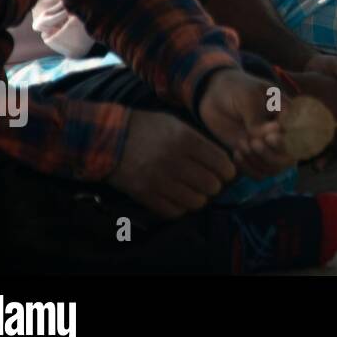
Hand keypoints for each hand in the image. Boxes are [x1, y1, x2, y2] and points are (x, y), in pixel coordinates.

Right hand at [107, 110, 235, 218]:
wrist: (109, 138)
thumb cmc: (147, 128)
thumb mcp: (176, 125)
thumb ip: (199, 141)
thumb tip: (223, 161)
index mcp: (185, 140)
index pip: (221, 163)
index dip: (228, 171)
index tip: (226, 173)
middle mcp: (174, 161)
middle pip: (211, 185)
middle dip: (214, 186)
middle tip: (210, 183)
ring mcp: (159, 180)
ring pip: (196, 201)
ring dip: (199, 198)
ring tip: (194, 191)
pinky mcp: (144, 195)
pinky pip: (174, 211)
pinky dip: (180, 207)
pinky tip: (178, 198)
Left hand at [197, 68, 293, 178]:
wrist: (215, 95)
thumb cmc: (236, 89)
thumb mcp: (248, 98)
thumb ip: (258, 117)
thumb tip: (273, 133)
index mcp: (289, 114)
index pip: (300, 137)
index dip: (288, 143)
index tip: (269, 136)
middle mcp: (282, 133)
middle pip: (290, 158)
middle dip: (271, 155)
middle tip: (252, 142)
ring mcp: (267, 146)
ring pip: (275, 169)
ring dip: (258, 161)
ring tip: (241, 144)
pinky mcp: (253, 155)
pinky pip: (259, 174)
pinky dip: (248, 169)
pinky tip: (236, 153)